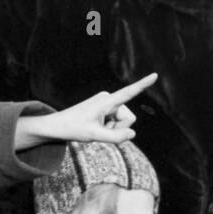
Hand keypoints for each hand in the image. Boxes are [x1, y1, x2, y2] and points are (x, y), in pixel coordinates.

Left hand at [18, 73, 157, 148]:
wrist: (57, 126)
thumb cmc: (73, 128)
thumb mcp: (94, 136)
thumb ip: (115, 137)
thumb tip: (133, 134)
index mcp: (106, 101)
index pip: (128, 93)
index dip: (142, 85)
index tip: (155, 75)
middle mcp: (108, 99)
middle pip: (129, 118)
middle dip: (119, 128)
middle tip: (100, 132)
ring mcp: (106, 104)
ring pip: (123, 122)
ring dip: (113, 130)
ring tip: (96, 130)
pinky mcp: (104, 108)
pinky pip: (116, 122)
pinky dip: (109, 129)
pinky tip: (96, 128)